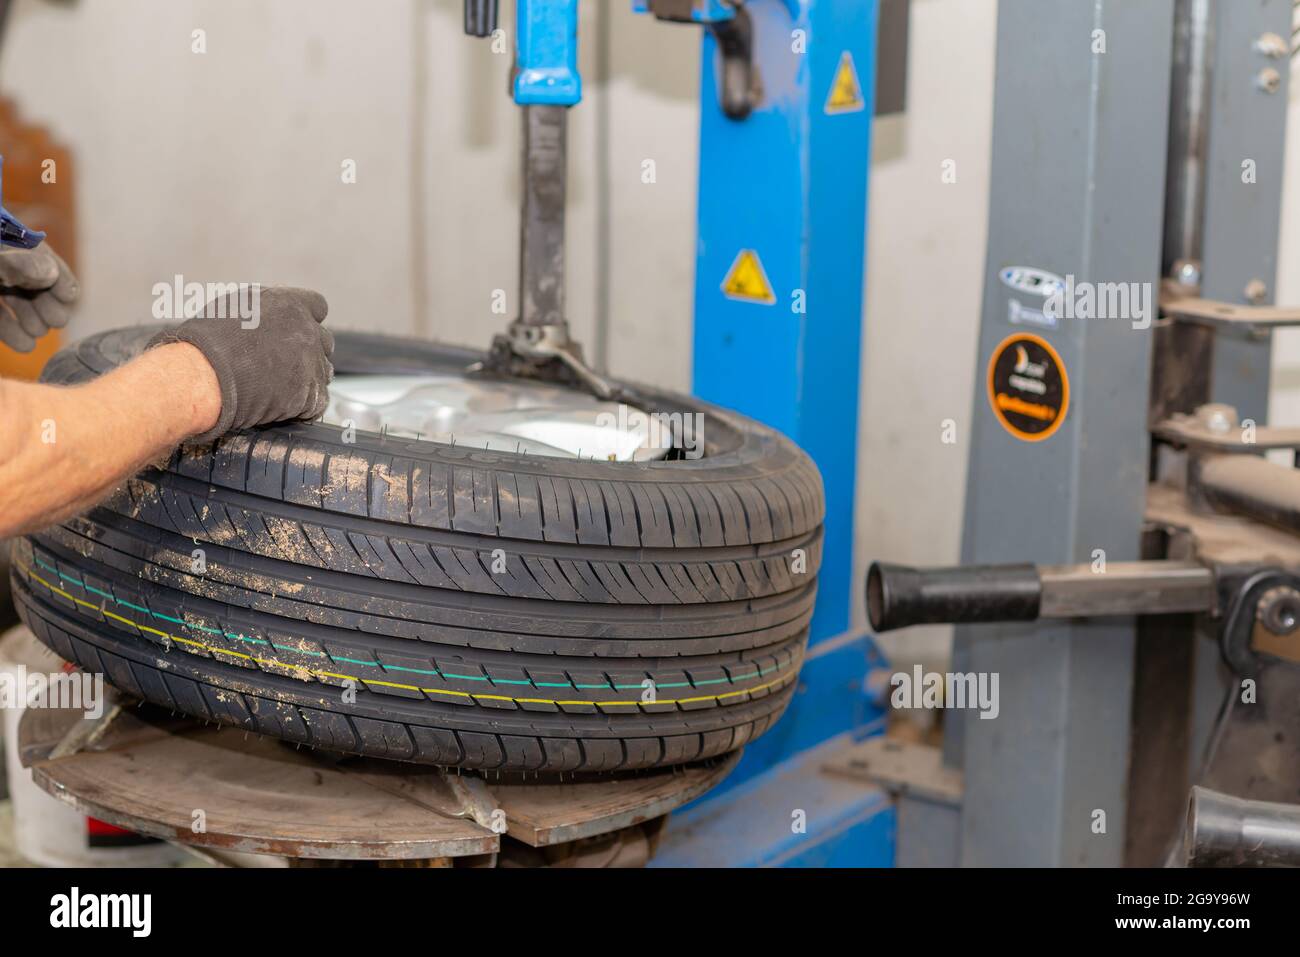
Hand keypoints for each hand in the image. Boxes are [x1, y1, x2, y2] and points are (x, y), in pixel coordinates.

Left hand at [0, 245, 78, 351]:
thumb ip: (19, 264)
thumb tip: (52, 275)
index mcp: (15, 244)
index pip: (45, 261)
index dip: (60, 279)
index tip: (68, 296)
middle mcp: (10, 266)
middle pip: (38, 287)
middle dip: (48, 305)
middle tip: (55, 321)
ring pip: (22, 306)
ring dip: (34, 321)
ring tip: (37, 332)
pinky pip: (2, 320)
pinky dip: (14, 334)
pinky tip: (26, 346)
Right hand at [147, 286, 333, 443]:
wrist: (205, 376)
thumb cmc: (207, 342)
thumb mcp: (234, 307)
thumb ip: (264, 310)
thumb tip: (269, 317)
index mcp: (290, 304)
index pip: (317, 306)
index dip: (307, 319)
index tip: (296, 330)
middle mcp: (307, 331)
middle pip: (323, 340)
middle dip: (309, 350)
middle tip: (285, 362)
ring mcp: (312, 363)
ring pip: (323, 371)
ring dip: (308, 378)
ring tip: (279, 386)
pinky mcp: (309, 394)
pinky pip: (318, 401)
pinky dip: (304, 406)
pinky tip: (283, 405)